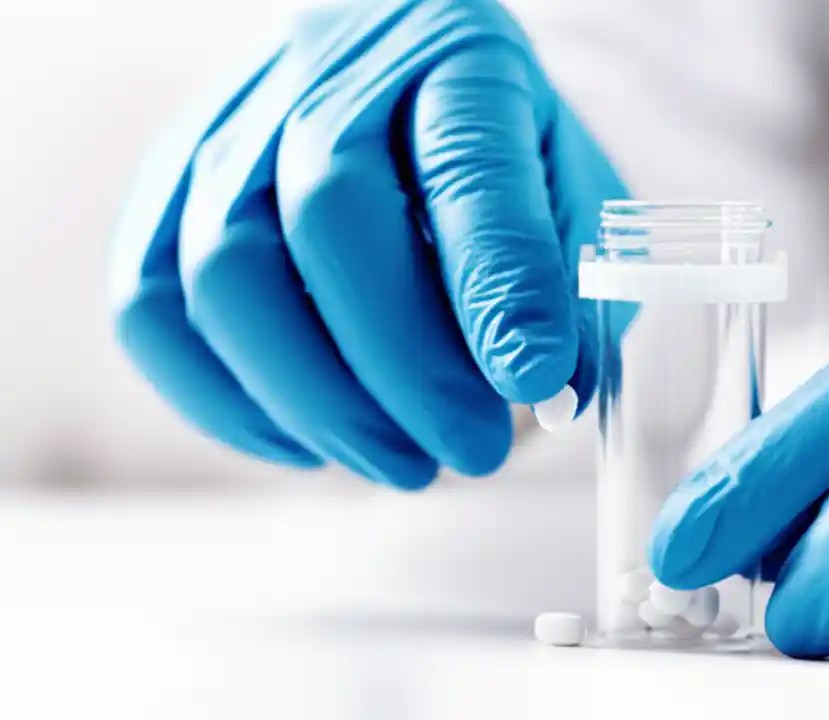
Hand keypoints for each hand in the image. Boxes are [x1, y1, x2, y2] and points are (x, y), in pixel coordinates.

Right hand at [110, 0, 623, 488]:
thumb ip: (570, 289)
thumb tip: (544, 393)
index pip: (466, 162)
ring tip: (404, 463)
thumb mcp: (574, 202)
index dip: (496, 282)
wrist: (408, 103)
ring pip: (224, 272)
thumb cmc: (506, 166)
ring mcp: (230, 127)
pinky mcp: (165, 189)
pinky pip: (150, 307)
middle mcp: (331, 72)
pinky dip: (223, 401)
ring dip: (316, 402)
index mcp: (456, 55)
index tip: (531, 382)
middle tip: (470, 450)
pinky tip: (309, 442)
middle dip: (403, 365)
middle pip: (326, 216)